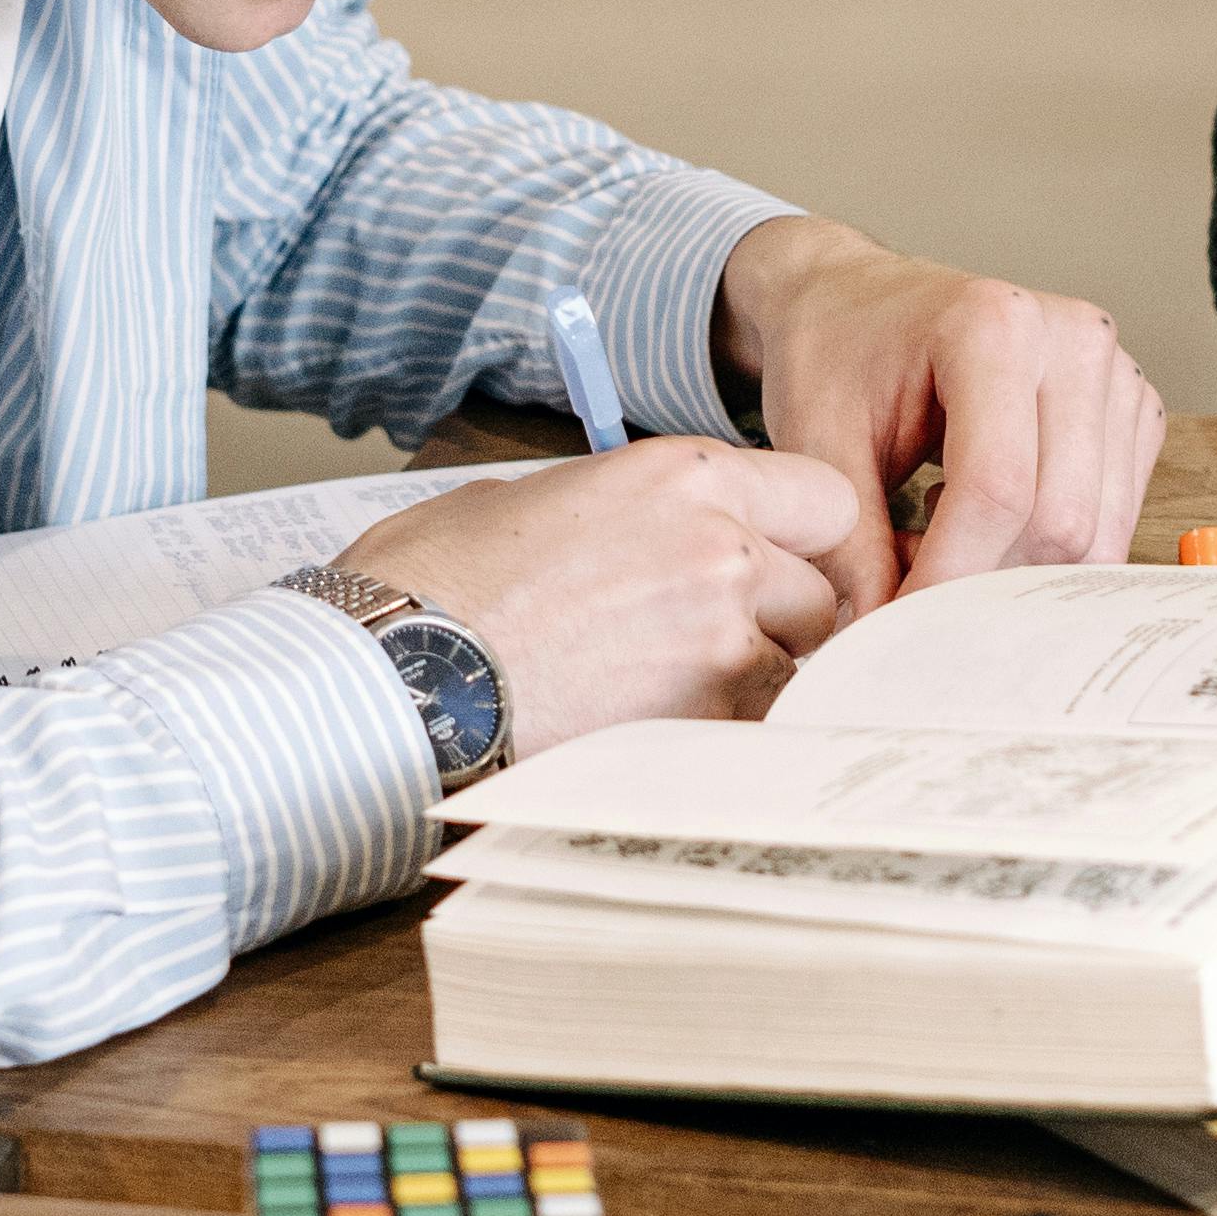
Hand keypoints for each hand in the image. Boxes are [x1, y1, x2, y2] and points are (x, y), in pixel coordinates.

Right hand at [344, 440, 868, 750]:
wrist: (394, 680)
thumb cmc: (432, 586)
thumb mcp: (520, 501)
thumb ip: (609, 509)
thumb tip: (626, 531)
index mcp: (680, 476)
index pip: (821, 498)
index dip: (801, 537)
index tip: (772, 561)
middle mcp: (721, 548)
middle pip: (821, 592)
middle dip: (782, 620)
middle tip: (712, 641)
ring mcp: (720, 641)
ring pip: (795, 670)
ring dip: (752, 686)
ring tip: (668, 695)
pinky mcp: (702, 724)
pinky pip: (751, 732)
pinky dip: (722, 739)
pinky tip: (658, 737)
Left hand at [710, 215, 1168, 610]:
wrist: (860, 299)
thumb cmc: (837, 354)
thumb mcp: (817, 441)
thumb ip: (850, 545)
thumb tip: (878, 639)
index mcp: (995, 324)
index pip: (999, 489)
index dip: (949, 575)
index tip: (900, 627)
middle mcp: (1074, 339)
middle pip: (1061, 521)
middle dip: (984, 579)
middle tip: (909, 577)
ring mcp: (1116, 373)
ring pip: (1097, 535)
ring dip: (1017, 568)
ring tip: (941, 532)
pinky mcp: (1134, 412)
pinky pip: (1113, 522)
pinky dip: (1048, 548)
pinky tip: (986, 513)